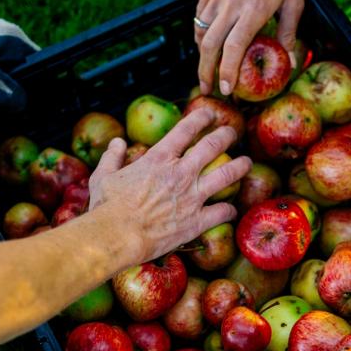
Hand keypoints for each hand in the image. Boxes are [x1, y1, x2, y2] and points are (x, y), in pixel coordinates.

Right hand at [88, 109, 250, 265]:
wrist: (116, 236)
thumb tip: (117, 142)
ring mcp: (192, 197)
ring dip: (239, 167)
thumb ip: (112, 157)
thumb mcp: (103, 176)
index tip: (209, 114)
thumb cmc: (106, 207)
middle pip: (212, 146)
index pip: (186, 129)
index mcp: (159, 158)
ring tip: (247, 162)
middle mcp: (180, 173)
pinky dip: (229, 210)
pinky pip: (222, 212)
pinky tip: (232, 210)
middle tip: (232, 132)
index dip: (201, 118)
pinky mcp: (196, 221)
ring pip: (226, 175)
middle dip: (226, 135)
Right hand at [196, 0, 302, 96]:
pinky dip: (200, 30)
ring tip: (206, 68)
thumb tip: (290, 63)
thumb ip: (288, 33)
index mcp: (253, 10)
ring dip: (201, 53)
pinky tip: (205, 41)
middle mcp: (231, 3)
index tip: (225, 90)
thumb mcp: (294, 1)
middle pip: (209, 45)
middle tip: (207, 89)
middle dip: (205, 71)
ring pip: (201, 29)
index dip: (227, 72)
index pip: (234, 49)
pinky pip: (200, 13)